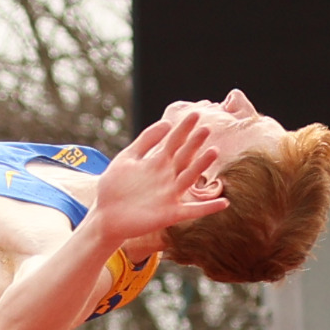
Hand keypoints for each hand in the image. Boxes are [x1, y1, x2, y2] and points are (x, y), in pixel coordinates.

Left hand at [89, 111, 229, 241]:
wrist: (105, 216)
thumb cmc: (114, 186)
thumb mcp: (127, 158)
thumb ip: (145, 140)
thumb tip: (166, 122)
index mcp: (157, 163)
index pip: (174, 141)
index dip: (183, 128)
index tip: (195, 114)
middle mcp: (167, 177)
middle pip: (184, 157)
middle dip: (194, 143)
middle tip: (206, 128)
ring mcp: (170, 195)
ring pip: (189, 179)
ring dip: (201, 167)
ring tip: (213, 152)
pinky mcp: (169, 214)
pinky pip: (193, 211)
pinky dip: (208, 208)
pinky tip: (224, 202)